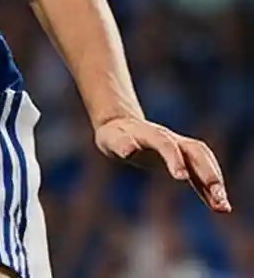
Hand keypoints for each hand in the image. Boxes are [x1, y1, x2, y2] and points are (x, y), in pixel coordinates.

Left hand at [95, 116, 230, 212]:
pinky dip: (209, 188)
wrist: (122, 126)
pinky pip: (200, 172)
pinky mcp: (183, 158)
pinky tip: (219, 207)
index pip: (165, 144)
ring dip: (214, 181)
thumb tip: (127, 151)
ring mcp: (180, 147)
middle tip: (217, 196)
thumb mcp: (110, 139)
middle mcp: (171, 139)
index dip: (174, 159)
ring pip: (203, 161)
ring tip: (223, 206)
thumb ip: (120, 144)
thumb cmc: (114, 136)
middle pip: (195, 152)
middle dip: (208, 172)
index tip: (181, 178)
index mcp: (150, 134)